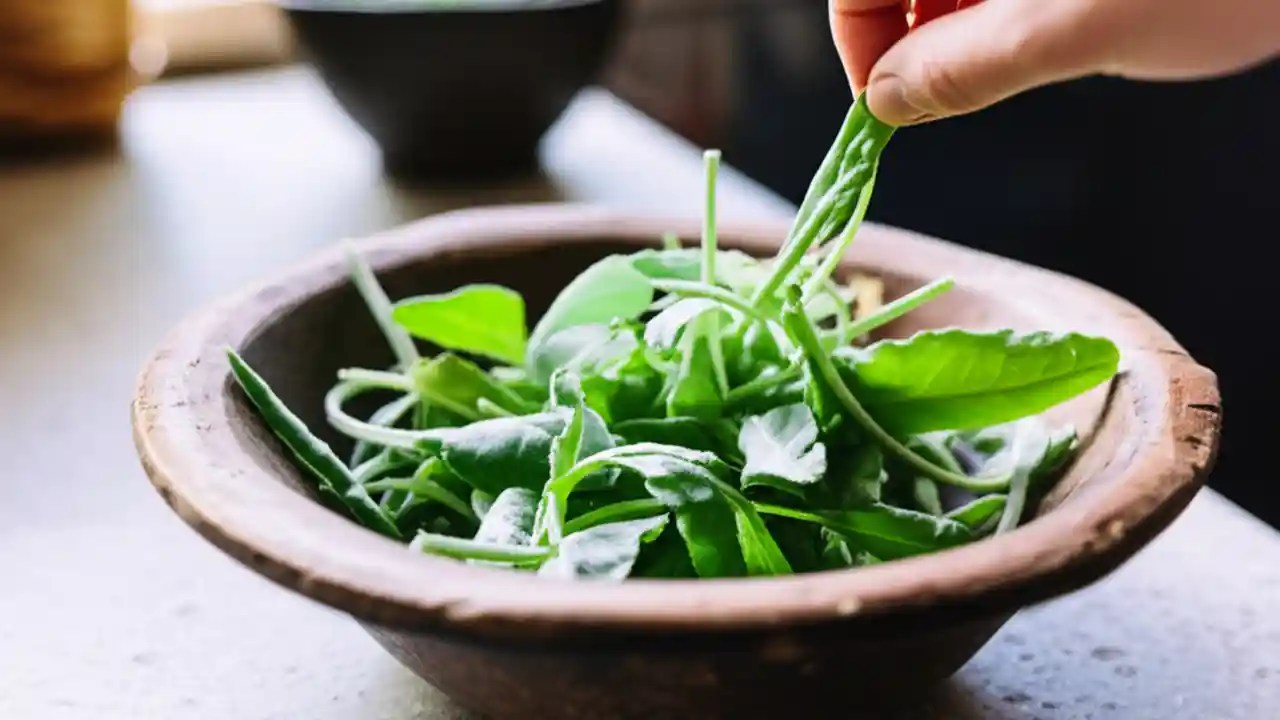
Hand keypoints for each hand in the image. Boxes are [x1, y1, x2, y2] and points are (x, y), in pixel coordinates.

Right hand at [830, 0, 1279, 125]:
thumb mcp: (1070, 31)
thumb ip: (960, 68)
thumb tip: (886, 100)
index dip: (860, 38)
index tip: (887, 104)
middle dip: (912, 33)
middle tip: (950, 93)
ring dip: (961, 25)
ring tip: (1023, 55)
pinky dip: (1006, 6)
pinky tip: (1055, 28)